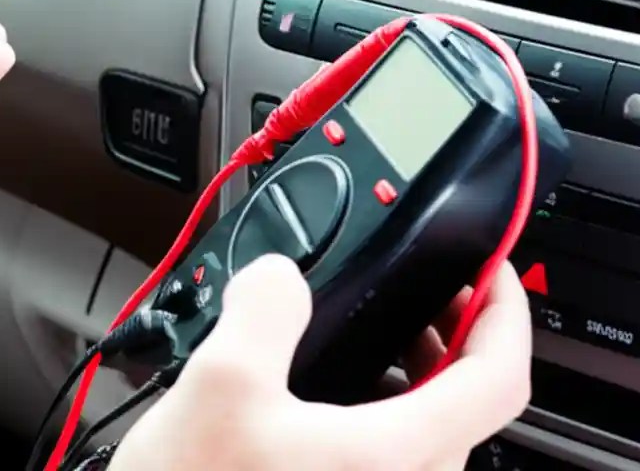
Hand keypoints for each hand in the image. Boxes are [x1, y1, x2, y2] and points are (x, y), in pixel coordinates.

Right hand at [111, 255, 530, 470]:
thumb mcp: (220, 382)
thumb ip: (265, 310)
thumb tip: (281, 277)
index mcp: (396, 454)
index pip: (498, 377)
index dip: (504, 311)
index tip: (489, 272)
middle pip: (470, 404)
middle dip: (454, 335)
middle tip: (424, 292)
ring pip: (432, 431)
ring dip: (417, 374)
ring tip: (377, 336)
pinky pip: (394, 457)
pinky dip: (385, 411)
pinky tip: (333, 394)